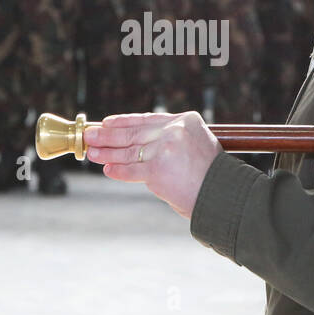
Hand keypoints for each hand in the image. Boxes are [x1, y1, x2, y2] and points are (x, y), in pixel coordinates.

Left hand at [84, 111, 222, 219]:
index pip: (147, 119)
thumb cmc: (210, 175)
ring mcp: (165, 148)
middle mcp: (175, 130)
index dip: (123, 121)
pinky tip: (108, 169)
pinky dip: (118, 170)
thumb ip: (171, 140)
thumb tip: (137, 144)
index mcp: (186, 120)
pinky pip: (132, 169)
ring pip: (129, 150)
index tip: (106, 122)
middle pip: (134, 133)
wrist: (223, 195)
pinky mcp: (158, 168)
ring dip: (108, 152)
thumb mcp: (196, 145)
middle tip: (90, 136)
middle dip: (108, 135)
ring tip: (93, 153)